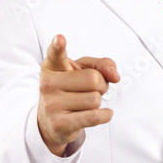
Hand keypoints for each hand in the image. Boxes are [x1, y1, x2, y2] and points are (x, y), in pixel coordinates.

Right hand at [36, 34, 119, 156]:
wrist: (51, 121)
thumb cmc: (69, 90)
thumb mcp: (82, 71)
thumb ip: (100, 65)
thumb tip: (114, 75)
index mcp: (52, 67)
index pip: (55, 54)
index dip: (58, 46)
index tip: (60, 39)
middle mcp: (48, 84)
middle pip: (93, 79)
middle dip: (101, 85)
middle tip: (91, 89)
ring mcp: (52, 104)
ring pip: (95, 99)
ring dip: (98, 102)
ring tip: (86, 103)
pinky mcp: (60, 123)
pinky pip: (93, 116)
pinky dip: (104, 115)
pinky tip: (103, 113)